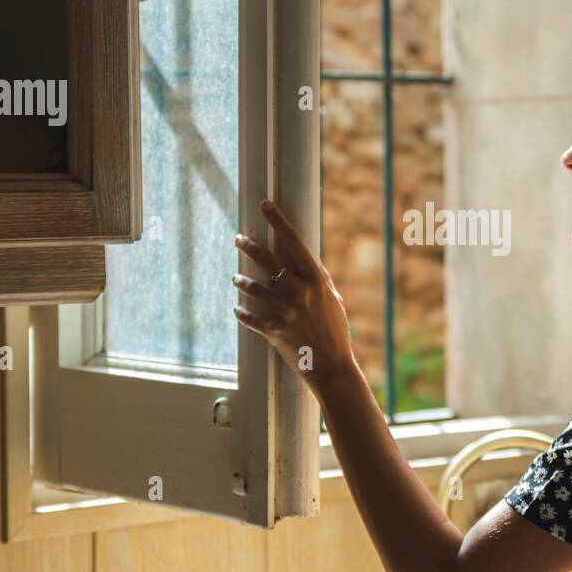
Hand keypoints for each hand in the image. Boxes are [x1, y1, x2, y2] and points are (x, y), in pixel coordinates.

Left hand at [233, 200, 355, 390]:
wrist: (332, 366)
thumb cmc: (334, 331)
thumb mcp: (332, 299)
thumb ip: (319, 278)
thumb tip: (308, 258)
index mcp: (315, 280)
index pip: (294, 242)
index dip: (278, 221)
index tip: (265, 205)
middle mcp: (299, 292)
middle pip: (266, 260)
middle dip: (248, 245)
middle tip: (238, 239)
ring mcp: (285, 311)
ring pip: (252, 287)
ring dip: (241, 281)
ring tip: (236, 278)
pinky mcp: (273, 330)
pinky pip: (249, 317)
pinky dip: (241, 312)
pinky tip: (238, 308)